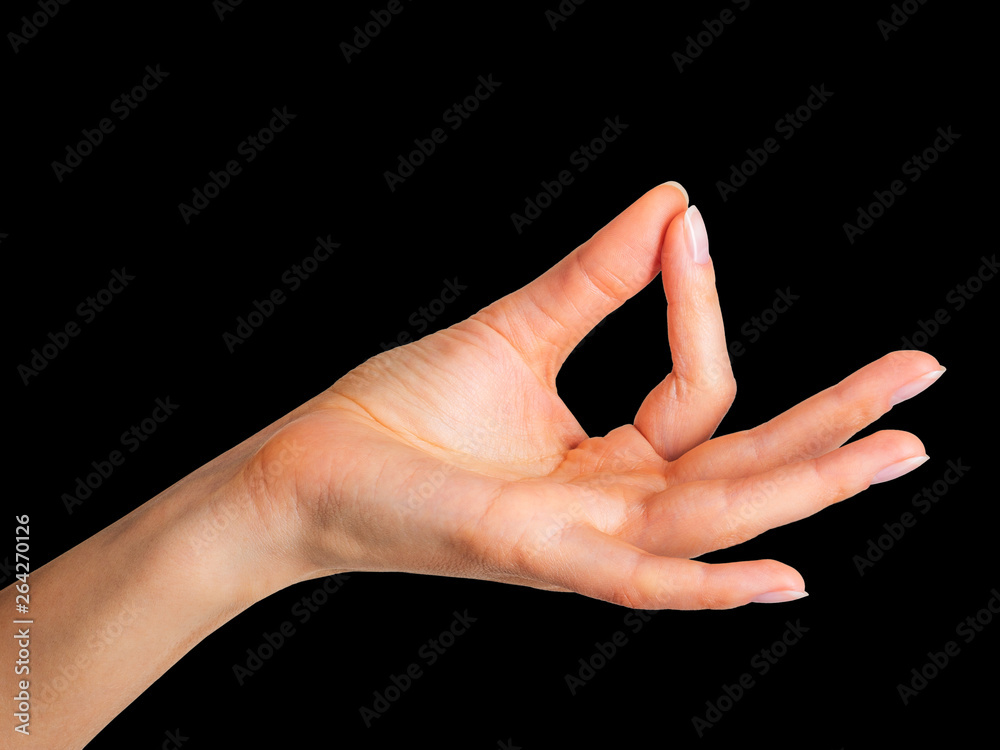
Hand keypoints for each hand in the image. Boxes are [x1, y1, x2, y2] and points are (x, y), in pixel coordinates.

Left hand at [233, 183, 941, 608]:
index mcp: (607, 461)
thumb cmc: (403, 412)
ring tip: (896, 450)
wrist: (308, 464)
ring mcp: (579, 541)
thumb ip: (596, 282)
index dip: (697, 307)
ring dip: (806, 488)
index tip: (688, 226)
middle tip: (920, 381)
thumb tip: (674, 205)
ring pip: (713, 519)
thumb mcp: (516, 333)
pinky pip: (639, 582)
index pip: (696, 392)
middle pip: (742, 470)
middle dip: (833, 429)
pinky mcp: (535, 556)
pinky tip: (786, 574)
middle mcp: (609, 508)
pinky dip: (711, 585)